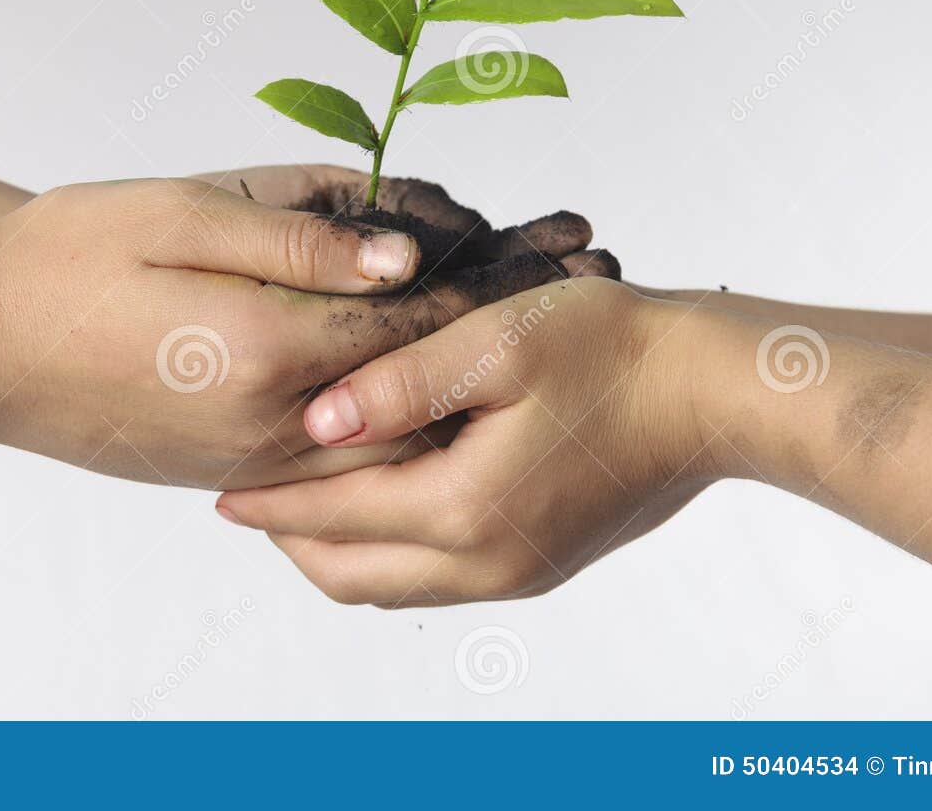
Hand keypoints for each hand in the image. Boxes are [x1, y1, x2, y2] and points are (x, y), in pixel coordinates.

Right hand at [0, 177, 612, 489]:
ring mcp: (255, 459)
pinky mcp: (230, 469)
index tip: (575, 244)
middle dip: (517, 324)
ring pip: (399, 428)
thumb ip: (302, 240)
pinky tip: (444, 379)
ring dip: (476, 370)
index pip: (421, 316)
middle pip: (434, 381)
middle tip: (591, 277)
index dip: (506, 274)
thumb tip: (411, 250)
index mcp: (269, 349)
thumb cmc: (66, 257)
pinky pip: (345, 452)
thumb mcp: (181, 213)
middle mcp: (277, 424)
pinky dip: (406, 409)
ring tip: (546, 323)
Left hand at [215, 278, 709, 603]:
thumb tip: (314, 423)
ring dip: (339, 549)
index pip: (333, 517)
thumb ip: (397, 385)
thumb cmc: (611, 351)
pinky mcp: (540, 563)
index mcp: (462, 509)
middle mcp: (485, 561)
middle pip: (351, 575)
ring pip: (392, 586)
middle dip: (292, 539)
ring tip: (302, 501)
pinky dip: (390, 551)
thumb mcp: (494, 345)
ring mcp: (517, 572)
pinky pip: (437, 578)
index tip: (219, 489)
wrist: (711, 393)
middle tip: (250, 499)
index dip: (270, 502)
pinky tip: (382, 503)